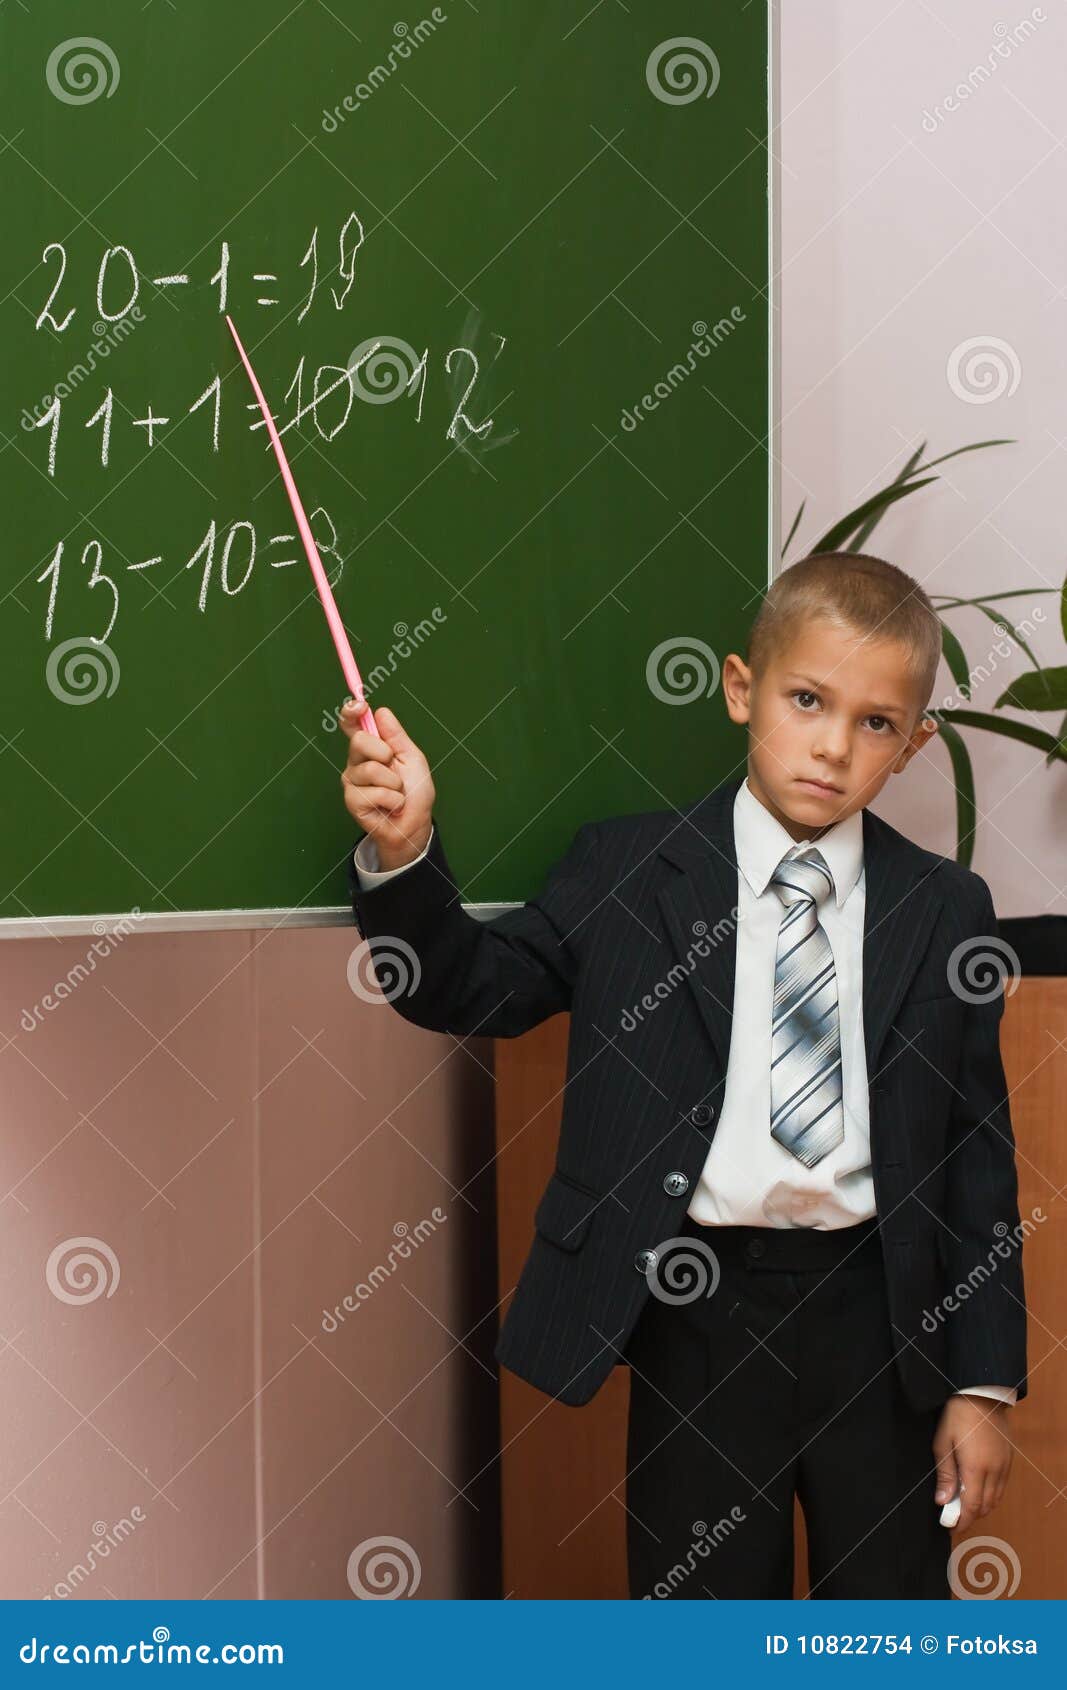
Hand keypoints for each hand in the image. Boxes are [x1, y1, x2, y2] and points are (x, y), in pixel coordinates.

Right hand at [340, 702, 434, 870]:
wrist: (415, 823)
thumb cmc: (415, 792)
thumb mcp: (412, 757)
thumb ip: (396, 736)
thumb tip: (381, 710)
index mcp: (370, 748)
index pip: (352, 724)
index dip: (351, 712)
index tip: (359, 705)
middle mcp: (356, 762)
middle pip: (359, 740)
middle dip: (383, 752)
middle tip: (394, 766)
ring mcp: (352, 782)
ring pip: (370, 769)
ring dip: (394, 783)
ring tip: (397, 793)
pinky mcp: (352, 801)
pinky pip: (374, 792)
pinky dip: (392, 799)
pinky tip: (392, 806)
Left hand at [933, 1395, 1012, 1529]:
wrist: (982, 1394)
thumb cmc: (958, 1415)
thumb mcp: (943, 1443)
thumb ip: (945, 1475)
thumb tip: (942, 1501)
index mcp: (975, 1468)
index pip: (971, 1507)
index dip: (962, 1521)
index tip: (951, 1527)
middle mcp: (994, 1471)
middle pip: (985, 1506)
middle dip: (970, 1517)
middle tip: (955, 1518)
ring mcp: (1004, 1466)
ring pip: (996, 1499)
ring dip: (981, 1507)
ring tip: (964, 1506)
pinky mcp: (1008, 1460)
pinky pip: (1002, 1487)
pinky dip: (991, 1495)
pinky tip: (979, 1490)